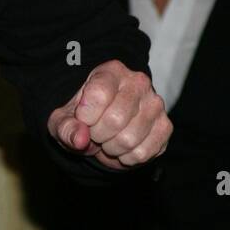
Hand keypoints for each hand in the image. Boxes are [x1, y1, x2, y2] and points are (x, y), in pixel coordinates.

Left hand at [47, 59, 170, 170]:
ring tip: (108, 139)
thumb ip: (65, 127)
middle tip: (95, 133)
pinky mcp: (165, 126)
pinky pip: (142, 153)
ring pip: (129, 140)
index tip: (83, 119)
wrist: (103, 124)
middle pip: (115, 120)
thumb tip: (80, 139)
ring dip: (111, 148)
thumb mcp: (63, 119)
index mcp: (111, 72)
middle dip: (98, 135)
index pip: (98, 95)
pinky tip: (122, 147)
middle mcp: (138, 83)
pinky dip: (126, 158)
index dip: (85, 116)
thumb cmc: (82, 116)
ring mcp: (155, 104)